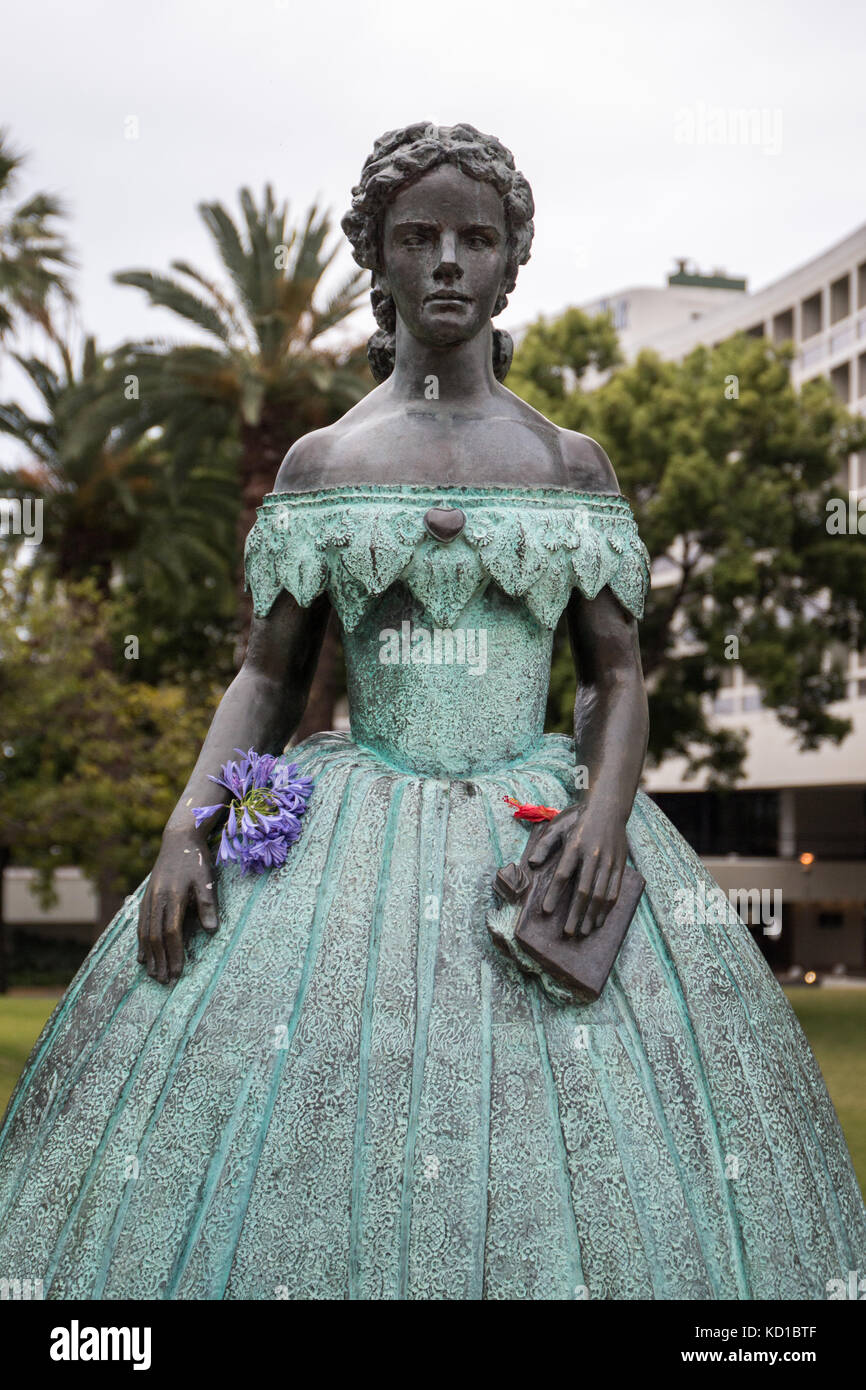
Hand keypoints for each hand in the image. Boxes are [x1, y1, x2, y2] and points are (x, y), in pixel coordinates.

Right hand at [137, 827, 218, 982]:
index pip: (172, 932)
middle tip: (163, 981)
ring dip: (149, 955)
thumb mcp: (207, 880)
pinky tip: (142, 955)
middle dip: (160, 961)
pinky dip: (141, 942)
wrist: (179, 840)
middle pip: (156, 936)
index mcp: (173, 896)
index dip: (174, 954)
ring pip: (145, 932)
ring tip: (152, 974)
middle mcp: (157, 899)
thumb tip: (211, 931)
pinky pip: (141, 924)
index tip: (178, 972)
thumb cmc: (196, 861)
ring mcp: (149, 898)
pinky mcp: (147, 897)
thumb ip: (208, 905)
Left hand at [527, 798, 627, 938]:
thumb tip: (532, 864)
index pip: (563, 874)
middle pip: (584, 890)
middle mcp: (593, 855)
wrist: (609, 808)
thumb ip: (544, 845)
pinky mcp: (619, 864)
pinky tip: (600, 919)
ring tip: (584, 931)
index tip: (546, 911)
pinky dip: (607, 908)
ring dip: (592, 915)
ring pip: (601, 894)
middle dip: (576, 914)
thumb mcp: (558, 825)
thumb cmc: (579, 818)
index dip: (555, 894)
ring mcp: (608, 861)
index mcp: (575, 846)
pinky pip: (614, 890)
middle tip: (568, 932)